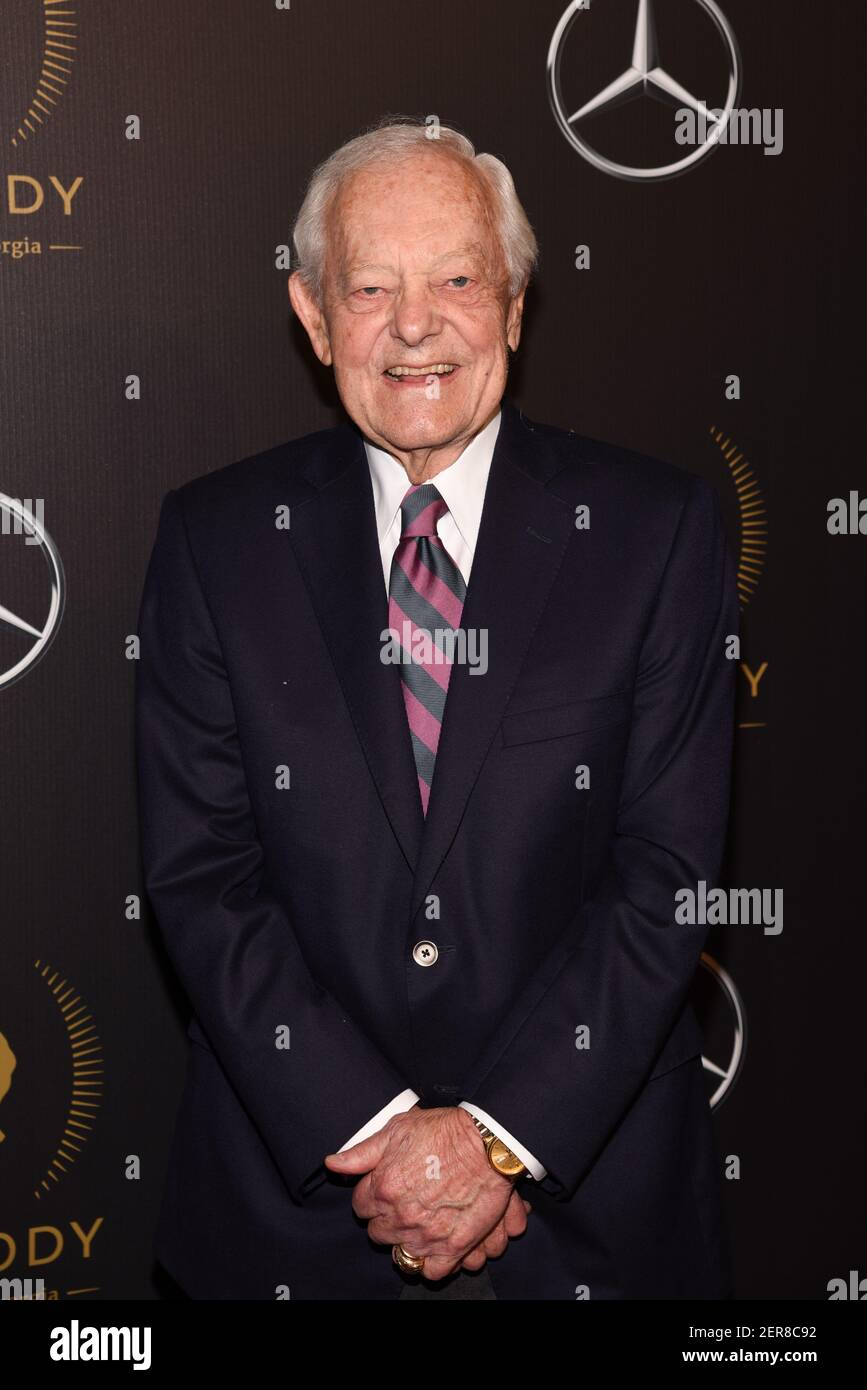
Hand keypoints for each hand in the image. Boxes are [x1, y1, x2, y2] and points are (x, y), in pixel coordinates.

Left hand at [324, 1105, 527, 1278]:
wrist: (488, 1143)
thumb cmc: (445, 1131)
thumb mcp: (397, 1130)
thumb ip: (362, 1152)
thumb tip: (332, 1163)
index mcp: (383, 1186)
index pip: (360, 1207)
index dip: (371, 1197)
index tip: (384, 1191)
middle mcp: (400, 1215)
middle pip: (378, 1232)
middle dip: (387, 1219)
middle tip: (404, 1205)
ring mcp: (426, 1234)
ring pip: (401, 1253)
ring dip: (408, 1240)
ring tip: (420, 1223)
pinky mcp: (452, 1247)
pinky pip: (431, 1271)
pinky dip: (432, 1262)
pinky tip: (435, 1244)